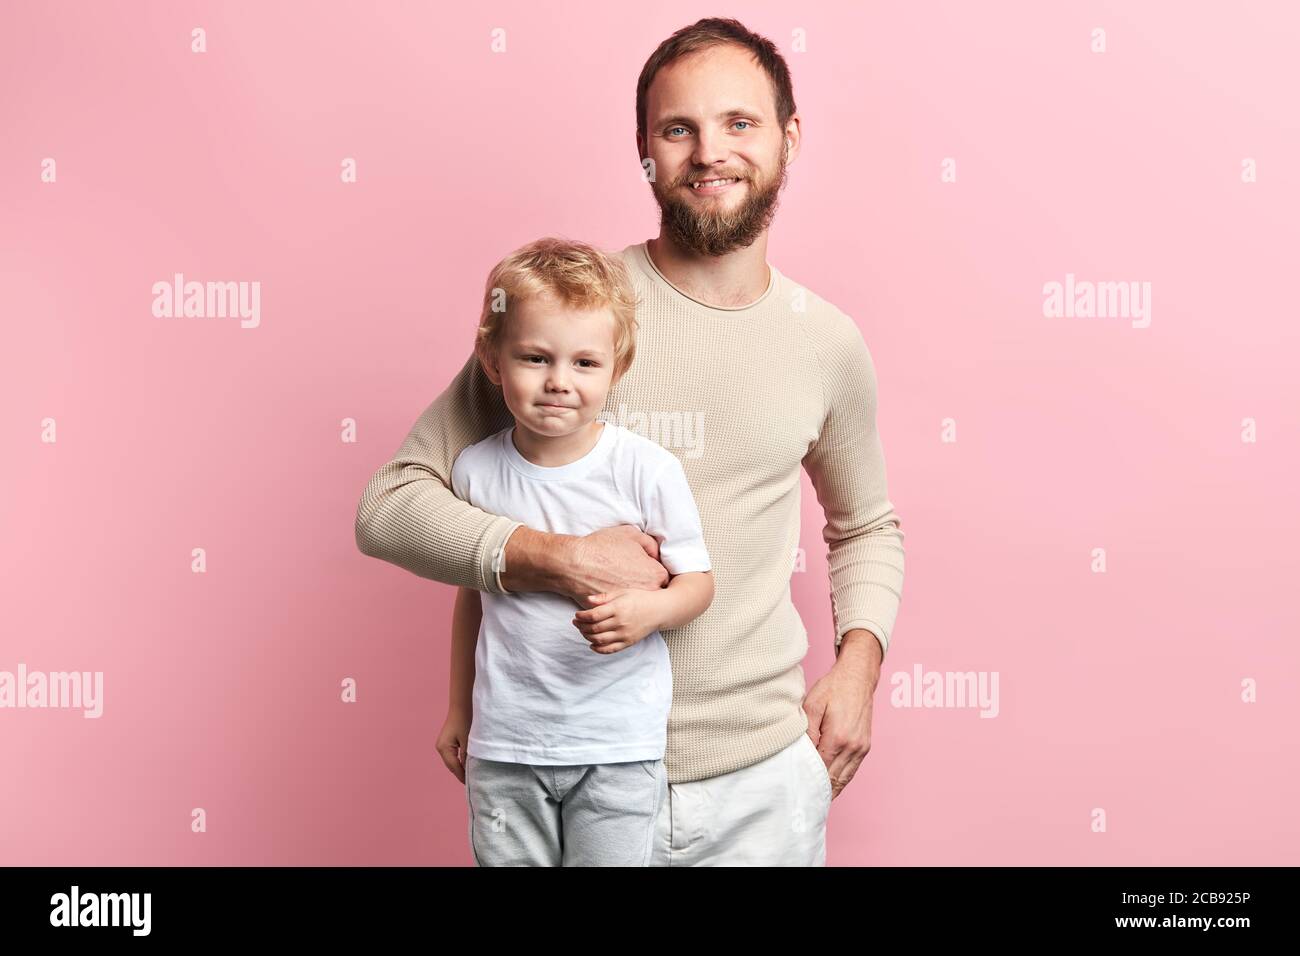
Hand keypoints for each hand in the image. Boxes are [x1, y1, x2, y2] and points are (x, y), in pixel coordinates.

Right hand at [435, 709, 471, 783]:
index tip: (473, 785)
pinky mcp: (447, 742)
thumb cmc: (466, 720)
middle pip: (452, 766)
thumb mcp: (469, 740)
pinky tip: (469, 764)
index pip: (455, 768)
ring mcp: (443, 745)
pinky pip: (454, 756)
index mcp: (444, 748)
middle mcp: (440, 748)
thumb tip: (470, 771)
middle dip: (462, 774)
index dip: (464, 777)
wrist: (463, 704)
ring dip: (461, 768)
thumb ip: (468, 756)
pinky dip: (460, 761)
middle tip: (474, 783)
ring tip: (472, 776)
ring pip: (453, 762)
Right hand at [564, 526, 669, 604]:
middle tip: (630, 576)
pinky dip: (615, 601)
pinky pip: (619, 608)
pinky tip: (606, 589)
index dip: (652, 571)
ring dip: (630, 594)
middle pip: (651, 591)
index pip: (663, 577)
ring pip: (636, 602)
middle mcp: (646, 593)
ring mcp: (630, 605)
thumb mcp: (630, 534)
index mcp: (654, 574)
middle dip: (643, 584)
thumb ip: (650, 543)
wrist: (573, 564)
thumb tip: (655, 554)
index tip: (644, 569)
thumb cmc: (601, 547)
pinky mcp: (615, 612)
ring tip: (617, 583)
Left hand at [571, 588, 664, 653]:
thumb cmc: (640, 598)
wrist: (659, 610)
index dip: (581, 616)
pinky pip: (610, 649)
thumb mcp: (623, 592)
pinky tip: (592, 644)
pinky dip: (598, 649)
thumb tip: (587, 601)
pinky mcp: (628, 642)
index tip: (577, 615)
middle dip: (581, 626)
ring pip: (599, 640)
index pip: (593, 615)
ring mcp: (625, 634)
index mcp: (618, 608)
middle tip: (576, 623)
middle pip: (594, 628)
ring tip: (583, 631)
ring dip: (587, 636)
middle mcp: (621, 623)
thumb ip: (604, 597)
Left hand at [802, 631, 881, 798]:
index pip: (819, 770)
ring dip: (829, 790)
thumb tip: (801, 754)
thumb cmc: (833, 687)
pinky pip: (851, 771)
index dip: (807, 782)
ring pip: (844, 779)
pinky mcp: (865, 747)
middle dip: (816, 791)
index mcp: (838, 737)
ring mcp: (861, 748)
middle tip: (800, 801)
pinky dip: (840, 781)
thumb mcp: (812, 704)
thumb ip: (806, 731)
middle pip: (832, 779)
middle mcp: (853, 747)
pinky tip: (829, 787)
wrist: (858, 677)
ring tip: (812, 800)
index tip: (794, 792)